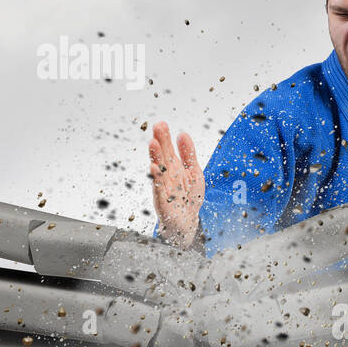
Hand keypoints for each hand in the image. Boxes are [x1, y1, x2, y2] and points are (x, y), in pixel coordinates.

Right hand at [148, 121, 203, 248]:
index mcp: (173, 167)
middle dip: (160, 142)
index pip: (167, 149)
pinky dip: (157, 179)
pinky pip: (159, 189)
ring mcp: (163, 188)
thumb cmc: (189, 197)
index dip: (164, 137)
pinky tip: (154, 168)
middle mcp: (166, 175)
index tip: (161, 124)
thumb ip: (188, 154)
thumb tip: (182, 134)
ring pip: (158, 170)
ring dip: (155, 157)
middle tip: (157, 127)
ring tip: (153, 143)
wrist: (187, 222)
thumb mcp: (194, 172)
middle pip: (162, 156)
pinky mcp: (163, 201)